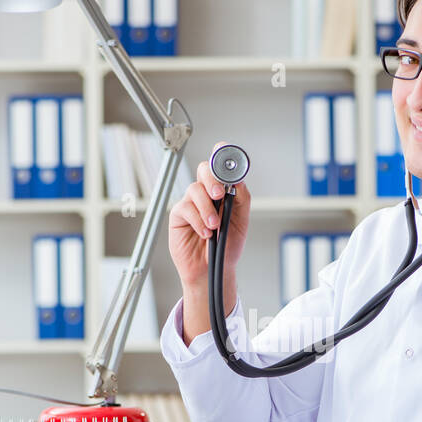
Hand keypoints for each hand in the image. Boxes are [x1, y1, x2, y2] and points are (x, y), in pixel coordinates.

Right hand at [167, 140, 251, 287]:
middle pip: (204, 169)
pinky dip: (197, 220)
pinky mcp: (179, 215)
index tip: (224, 151)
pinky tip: (205, 233)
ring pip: (195, 189)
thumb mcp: (241, 221)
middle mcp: (206, 193)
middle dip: (212, 179)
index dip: (221, 155)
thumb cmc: (227, 246)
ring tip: (214, 226)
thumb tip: (237, 179)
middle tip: (218, 194)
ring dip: (207, 208)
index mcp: (223, 191)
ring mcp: (192, 203)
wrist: (214, 270)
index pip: (220, 166)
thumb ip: (241, 198)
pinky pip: (185, 208)